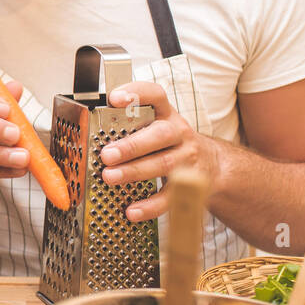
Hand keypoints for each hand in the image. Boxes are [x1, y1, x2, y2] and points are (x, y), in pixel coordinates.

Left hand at [99, 81, 221, 221]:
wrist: (214, 164)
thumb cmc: (171, 143)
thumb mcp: (156, 125)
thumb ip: (130, 124)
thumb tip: (91, 132)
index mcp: (166, 114)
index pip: (155, 95)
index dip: (136, 93)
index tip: (113, 98)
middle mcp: (179, 133)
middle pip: (159, 135)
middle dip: (132, 145)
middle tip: (107, 154)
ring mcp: (188, 158)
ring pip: (164, 164)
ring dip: (135, 172)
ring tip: (110, 178)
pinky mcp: (191, 185)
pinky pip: (170, 197)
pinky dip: (150, 206)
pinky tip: (131, 210)